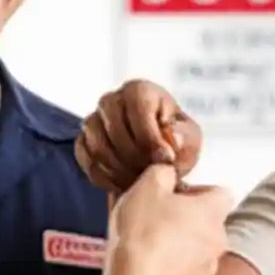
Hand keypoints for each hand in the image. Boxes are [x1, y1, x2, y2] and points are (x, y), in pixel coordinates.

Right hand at [75, 79, 202, 193]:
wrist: (159, 158)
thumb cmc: (175, 142)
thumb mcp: (190, 138)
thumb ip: (184, 137)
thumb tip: (173, 138)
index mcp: (139, 91)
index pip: (138, 108)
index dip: (151, 137)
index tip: (165, 159)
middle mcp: (112, 100)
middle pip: (115, 129)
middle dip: (136, 157)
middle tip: (152, 174)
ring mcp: (94, 121)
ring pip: (98, 147)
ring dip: (120, 170)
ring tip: (140, 181)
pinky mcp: (84, 142)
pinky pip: (87, 160)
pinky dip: (105, 177)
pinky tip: (124, 183)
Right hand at [106, 164, 231, 274]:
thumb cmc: (142, 234)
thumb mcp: (147, 186)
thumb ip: (163, 171)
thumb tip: (167, 172)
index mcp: (213, 211)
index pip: (222, 192)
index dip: (198, 190)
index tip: (176, 193)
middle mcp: (218, 240)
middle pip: (209, 221)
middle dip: (187, 217)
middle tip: (158, 215)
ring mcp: (207, 267)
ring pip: (198, 247)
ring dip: (180, 242)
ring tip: (150, 241)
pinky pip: (186, 270)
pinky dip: (172, 265)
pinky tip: (149, 262)